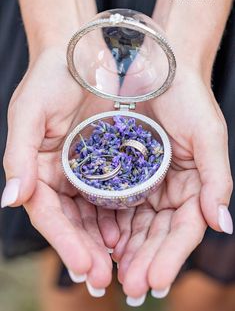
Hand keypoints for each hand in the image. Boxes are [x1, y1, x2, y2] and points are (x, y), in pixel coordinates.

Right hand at [2, 47, 119, 290]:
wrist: (80, 56)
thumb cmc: (49, 79)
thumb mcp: (28, 113)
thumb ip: (19, 156)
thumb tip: (10, 199)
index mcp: (36, 168)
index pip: (46, 214)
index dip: (63, 242)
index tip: (84, 267)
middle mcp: (58, 174)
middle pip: (70, 222)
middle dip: (86, 252)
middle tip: (105, 280)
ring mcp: (82, 170)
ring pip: (91, 215)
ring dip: (103, 242)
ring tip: (121, 267)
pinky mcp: (104, 162)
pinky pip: (111, 196)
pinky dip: (117, 218)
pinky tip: (128, 235)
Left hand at [110, 66, 232, 303]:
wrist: (158, 71)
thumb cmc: (189, 99)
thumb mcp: (208, 135)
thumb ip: (217, 181)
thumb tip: (223, 224)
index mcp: (194, 186)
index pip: (185, 231)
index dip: (171, 257)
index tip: (155, 281)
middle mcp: (171, 190)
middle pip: (158, 235)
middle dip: (145, 262)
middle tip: (130, 287)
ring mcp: (147, 183)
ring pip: (136, 226)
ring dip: (126, 251)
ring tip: (111, 273)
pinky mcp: (124, 173)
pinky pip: (116, 205)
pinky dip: (110, 226)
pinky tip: (101, 242)